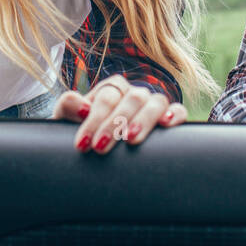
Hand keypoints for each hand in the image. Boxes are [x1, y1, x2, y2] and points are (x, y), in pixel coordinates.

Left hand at [53, 75, 186, 152]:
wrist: (96, 155)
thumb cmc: (84, 138)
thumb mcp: (67, 123)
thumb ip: (67, 109)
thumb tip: (82, 106)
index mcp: (111, 90)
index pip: (107, 97)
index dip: (95, 119)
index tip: (83, 144)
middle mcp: (134, 95)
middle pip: (132, 98)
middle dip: (115, 123)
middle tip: (101, 148)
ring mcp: (153, 106)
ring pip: (156, 101)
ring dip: (144, 119)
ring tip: (131, 140)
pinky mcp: (169, 119)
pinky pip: (178, 111)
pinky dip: (175, 114)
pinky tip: (166, 124)